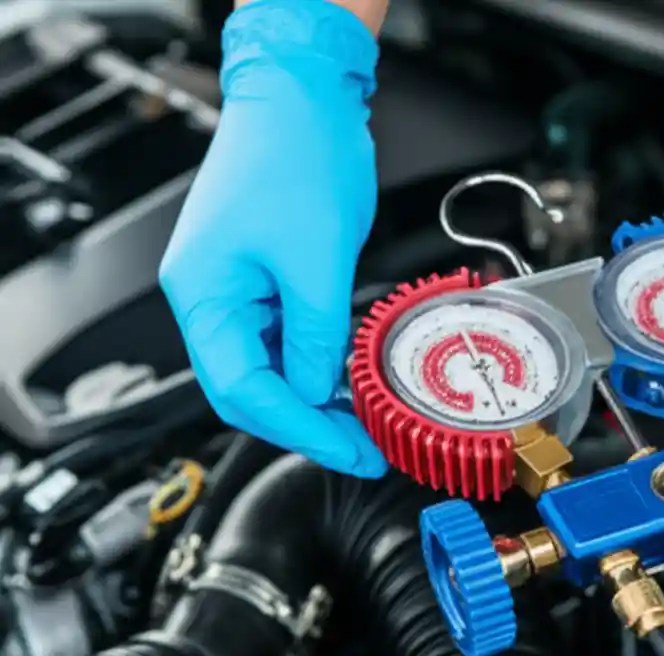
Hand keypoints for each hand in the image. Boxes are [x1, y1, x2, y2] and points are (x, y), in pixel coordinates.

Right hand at [159, 0, 385, 475]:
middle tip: (361, 447)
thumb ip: (317, 336)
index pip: (242, 390)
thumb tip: (317, 394)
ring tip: (363, 422)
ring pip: (270, 365)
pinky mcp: (267, 275)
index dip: (296, 430)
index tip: (346, 452)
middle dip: (306, 423)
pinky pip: (286, 337)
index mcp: (203, 295)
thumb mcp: (318, 262)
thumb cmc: (297, 158)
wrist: (303, 98)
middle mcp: (211, 296)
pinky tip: (349, 380)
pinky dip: (317, 362)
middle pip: (250, 386)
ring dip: (313, 397)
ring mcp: (238, 287)